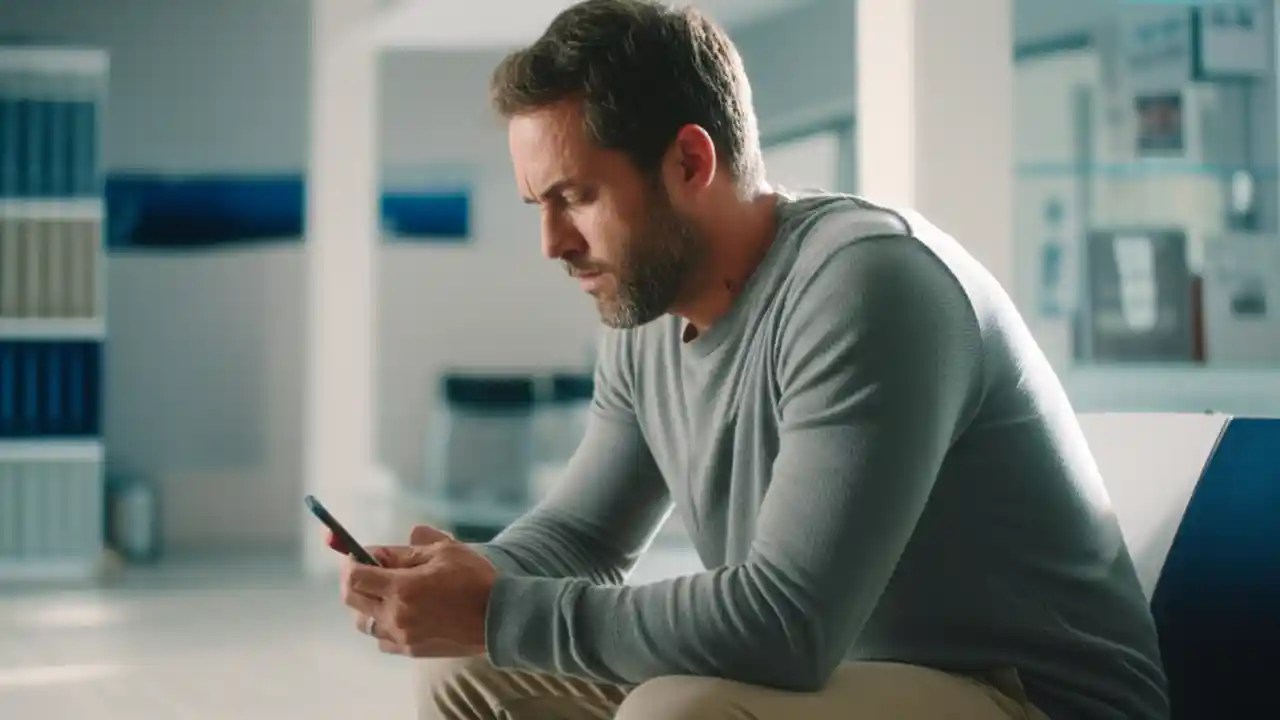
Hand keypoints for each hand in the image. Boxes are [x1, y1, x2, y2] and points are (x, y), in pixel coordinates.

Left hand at [339, 524, 496, 657]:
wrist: (500, 617)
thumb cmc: (474, 578)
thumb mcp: (444, 551)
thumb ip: (409, 548)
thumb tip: (381, 551)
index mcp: (401, 588)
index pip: (355, 578)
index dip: (350, 562)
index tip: (356, 555)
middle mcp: (395, 616)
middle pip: (353, 600)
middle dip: (355, 580)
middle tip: (369, 569)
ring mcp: (402, 636)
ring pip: (364, 622)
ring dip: (368, 605)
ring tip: (387, 593)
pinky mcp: (412, 650)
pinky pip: (382, 640)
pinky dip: (383, 626)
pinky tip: (400, 614)